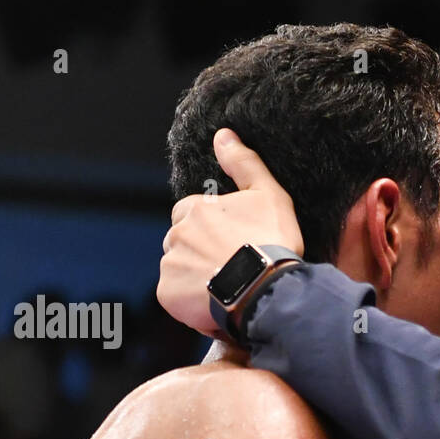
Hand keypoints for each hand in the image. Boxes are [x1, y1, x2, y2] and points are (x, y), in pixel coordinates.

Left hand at [157, 129, 303, 337]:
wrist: (267, 290)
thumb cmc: (271, 243)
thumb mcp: (268, 195)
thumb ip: (244, 164)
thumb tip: (224, 135)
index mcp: (196, 208)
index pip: (190, 213)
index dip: (210, 228)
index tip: (229, 242)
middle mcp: (177, 233)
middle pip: (181, 241)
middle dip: (198, 252)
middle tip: (228, 267)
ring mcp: (169, 264)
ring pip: (177, 268)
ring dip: (194, 276)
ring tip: (225, 288)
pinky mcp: (167, 294)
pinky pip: (173, 296)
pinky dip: (188, 301)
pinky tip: (213, 303)